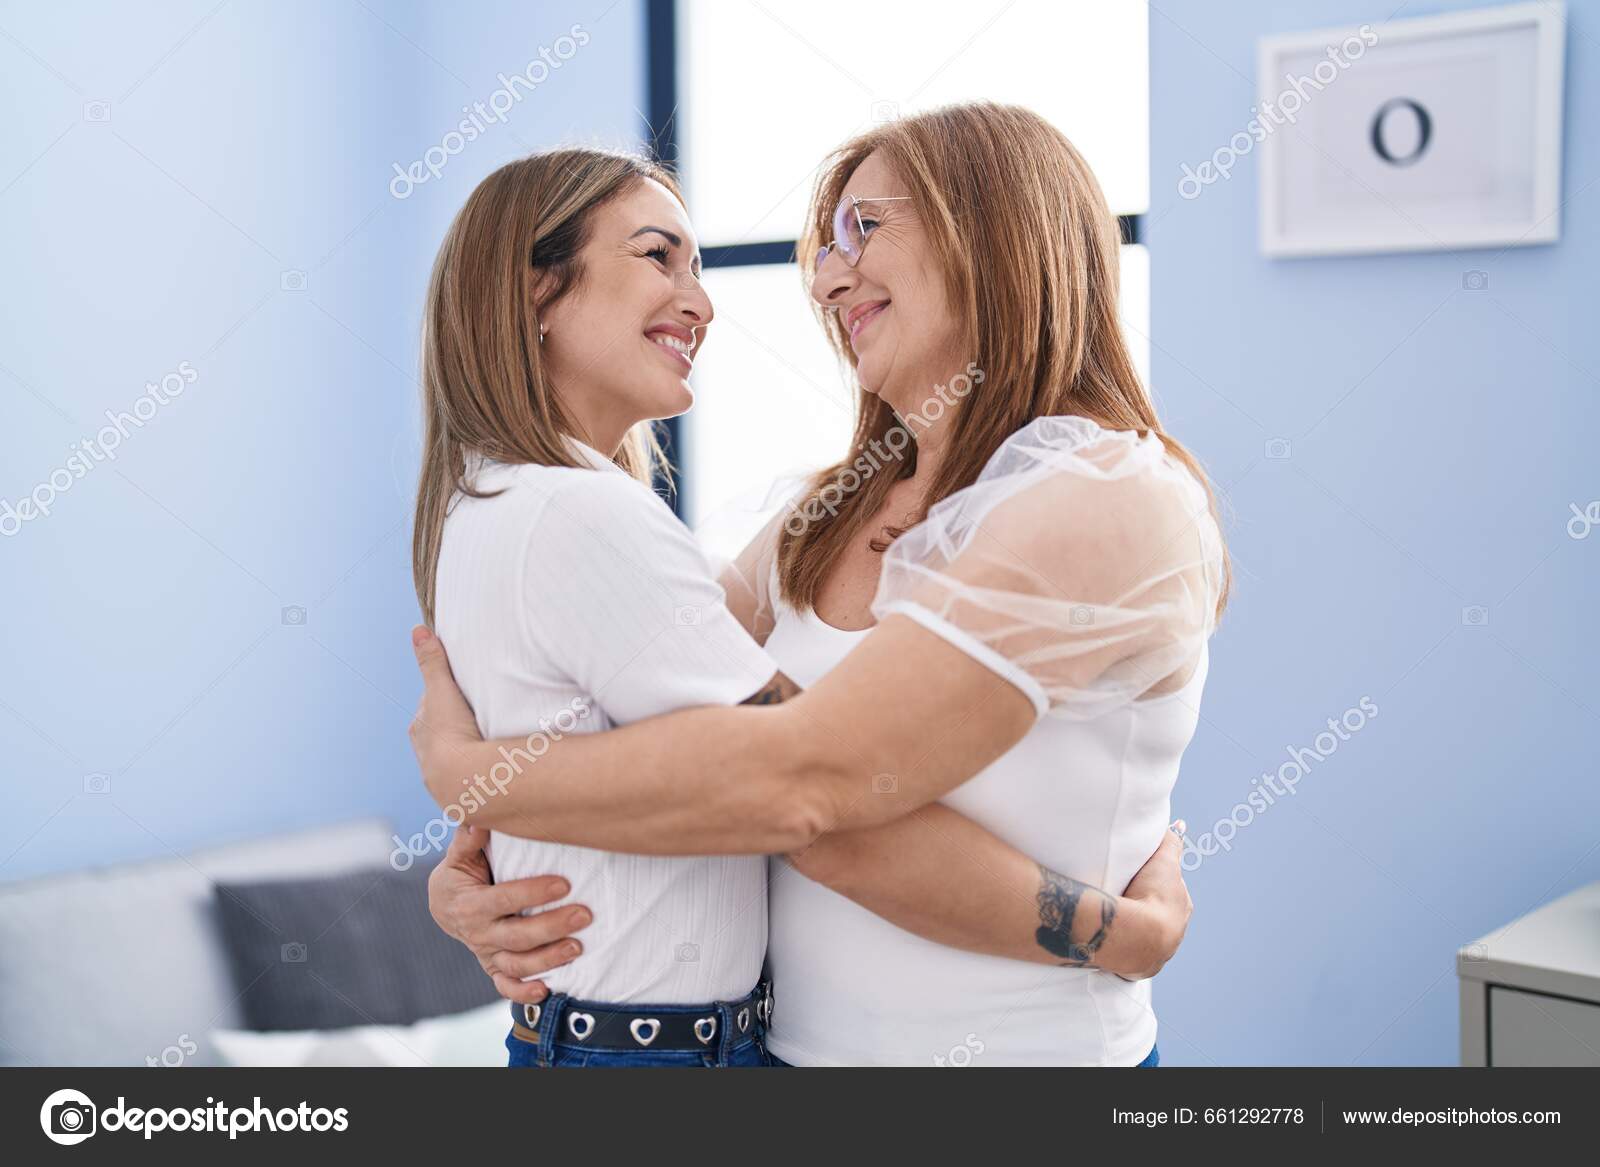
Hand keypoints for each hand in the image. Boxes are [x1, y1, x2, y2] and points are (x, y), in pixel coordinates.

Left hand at [410, 625, 486, 807]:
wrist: (464, 780)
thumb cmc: (449, 733)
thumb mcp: (441, 690)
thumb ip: (432, 662)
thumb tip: (417, 631)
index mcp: (419, 730)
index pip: (433, 708)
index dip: (450, 698)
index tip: (467, 694)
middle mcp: (426, 756)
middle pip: (445, 733)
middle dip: (460, 725)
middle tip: (483, 717)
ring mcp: (444, 777)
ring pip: (459, 755)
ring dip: (473, 749)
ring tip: (494, 743)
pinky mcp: (463, 795)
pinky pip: (474, 776)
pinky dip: (483, 770)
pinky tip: (497, 767)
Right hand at [427, 822, 591, 1004]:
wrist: (446, 905)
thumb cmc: (462, 872)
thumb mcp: (460, 855)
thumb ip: (470, 838)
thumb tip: (481, 817)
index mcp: (469, 904)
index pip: (504, 899)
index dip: (533, 892)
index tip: (563, 884)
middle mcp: (478, 933)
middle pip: (516, 936)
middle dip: (551, 927)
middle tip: (584, 916)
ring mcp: (487, 953)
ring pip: (517, 964)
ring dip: (548, 960)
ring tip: (578, 948)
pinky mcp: (494, 967)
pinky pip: (506, 986)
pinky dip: (524, 993)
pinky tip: (547, 990)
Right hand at [1113, 820, 1192, 980]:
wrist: (1139, 934)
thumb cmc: (1151, 895)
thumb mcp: (1162, 861)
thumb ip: (1170, 843)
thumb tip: (1179, 826)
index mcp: (1182, 908)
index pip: (1173, 893)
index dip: (1158, 884)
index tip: (1144, 880)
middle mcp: (1175, 934)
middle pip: (1161, 917)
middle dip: (1147, 909)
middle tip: (1127, 898)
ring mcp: (1158, 953)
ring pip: (1147, 938)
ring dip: (1135, 930)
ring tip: (1117, 920)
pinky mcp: (1140, 967)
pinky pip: (1132, 956)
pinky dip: (1124, 949)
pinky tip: (1114, 942)